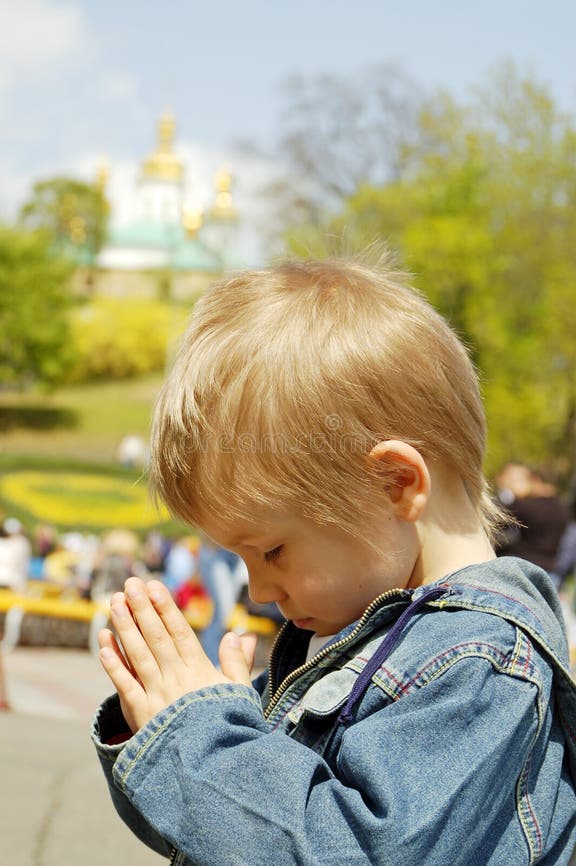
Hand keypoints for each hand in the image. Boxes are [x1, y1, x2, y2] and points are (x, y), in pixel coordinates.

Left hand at [98, 577, 257, 732]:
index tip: (155, 587)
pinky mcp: (142, 714)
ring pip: (138, 655)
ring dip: (125, 628)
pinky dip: (113, 665)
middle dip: (142, 608)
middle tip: (130, 584)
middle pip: (156, 637)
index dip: (166, 608)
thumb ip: (237, 663)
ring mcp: (157, 695)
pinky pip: (125, 685)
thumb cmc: (227, 727)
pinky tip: (103, 645)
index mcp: (199, 671)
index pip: (179, 632)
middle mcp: (176, 678)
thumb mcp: (239, 694)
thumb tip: (239, 635)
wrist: (210, 765)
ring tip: (114, 603)